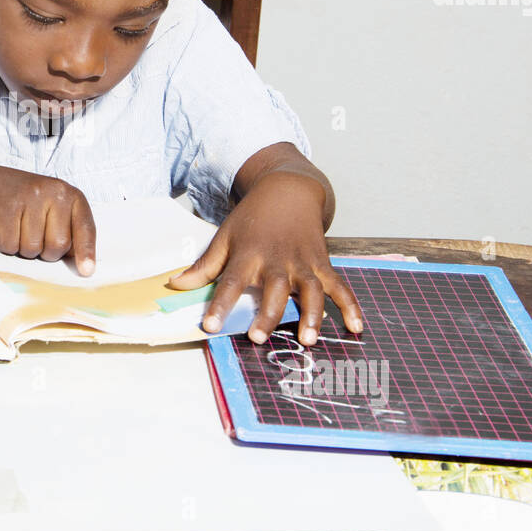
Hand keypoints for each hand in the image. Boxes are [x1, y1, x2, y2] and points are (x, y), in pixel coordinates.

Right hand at [0, 164, 96, 274]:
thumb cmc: (27, 203)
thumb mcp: (54, 209)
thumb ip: (69, 231)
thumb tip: (81, 265)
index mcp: (70, 195)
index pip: (84, 228)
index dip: (86, 251)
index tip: (86, 271)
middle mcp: (53, 192)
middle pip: (57, 245)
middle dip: (46, 252)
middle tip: (36, 236)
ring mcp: (29, 197)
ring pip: (32, 248)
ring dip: (24, 249)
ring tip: (20, 230)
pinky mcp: (6, 206)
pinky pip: (11, 244)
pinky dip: (7, 245)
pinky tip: (6, 228)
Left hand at [166, 172, 363, 344]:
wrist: (287, 190)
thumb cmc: (252, 220)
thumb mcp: (225, 237)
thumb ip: (204, 266)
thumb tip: (175, 285)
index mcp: (248, 255)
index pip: (230, 282)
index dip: (219, 304)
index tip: (210, 326)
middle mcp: (277, 260)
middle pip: (273, 291)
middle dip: (267, 314)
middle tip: (258, 337)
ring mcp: (303, 263)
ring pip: (310, 291)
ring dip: (311, 315)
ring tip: (307, 340)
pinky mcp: (322, 264)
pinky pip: (339, 287)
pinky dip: (350, 306)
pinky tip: (356, 327)